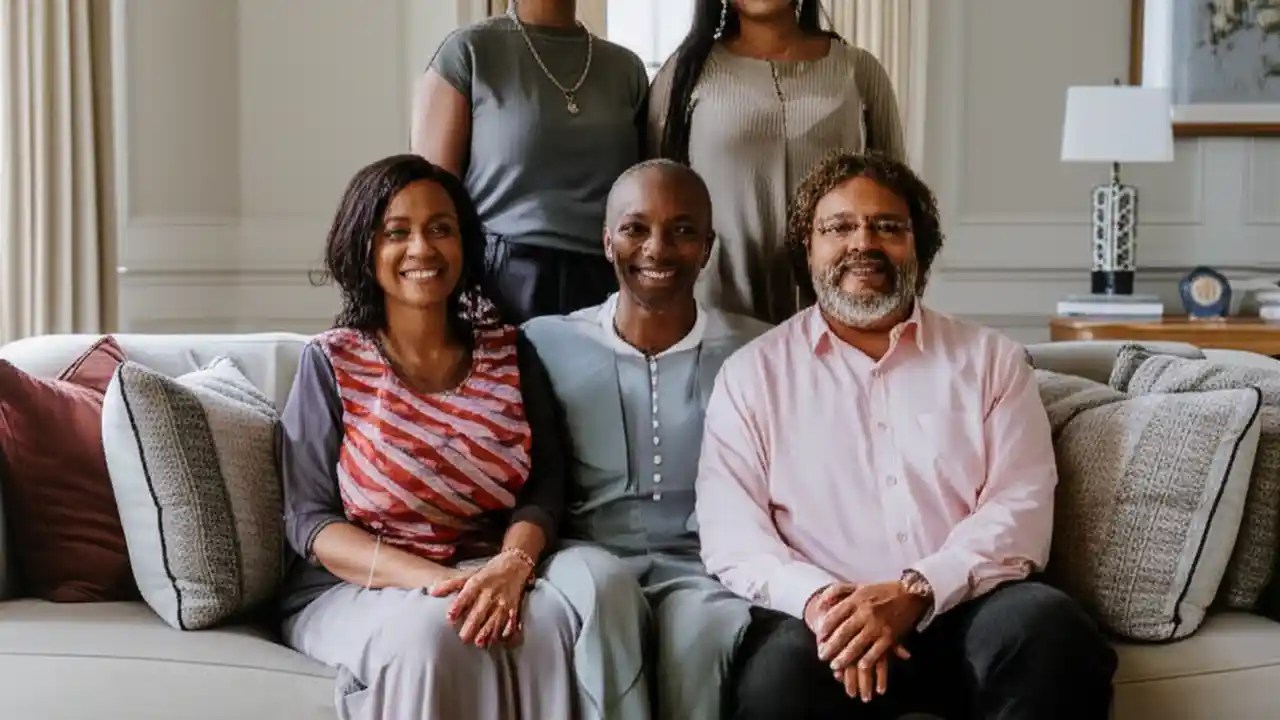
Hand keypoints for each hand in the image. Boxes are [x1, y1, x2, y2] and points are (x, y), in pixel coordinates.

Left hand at [428, 552, 532, 646]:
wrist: (515, 565)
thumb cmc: (488, 572)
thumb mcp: (469, 574)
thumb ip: (450, 584)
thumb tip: (432, 592)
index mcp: (478, 583)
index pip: (466, 595)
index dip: (458, 606)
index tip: (450, 618)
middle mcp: (490, 593)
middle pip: (480, 612)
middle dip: (472, 626)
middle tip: (463, 639)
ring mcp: (503, 601)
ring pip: (495, 619)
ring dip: (488, 632)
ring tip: (480, 644)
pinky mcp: (513, 607)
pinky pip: (510, 621)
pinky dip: (506, 631)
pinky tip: (501, 639)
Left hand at [807, 583, 912, 701]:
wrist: (911, 593)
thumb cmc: (882, 591)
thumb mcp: (859, 586)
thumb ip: (838, 591)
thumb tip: (820, 602)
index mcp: (856, 599)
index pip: (835, 616)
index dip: (825, 629)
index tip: (820, 638)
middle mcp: (865, 612)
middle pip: (843, 632)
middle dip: (831, 647)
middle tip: (822, 656)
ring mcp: (878, 625)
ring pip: (857, 644)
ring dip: (844, 657)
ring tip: (835, 665)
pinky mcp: (890, 635)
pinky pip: (875, 651)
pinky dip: (867, 660)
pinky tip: (859, 667)